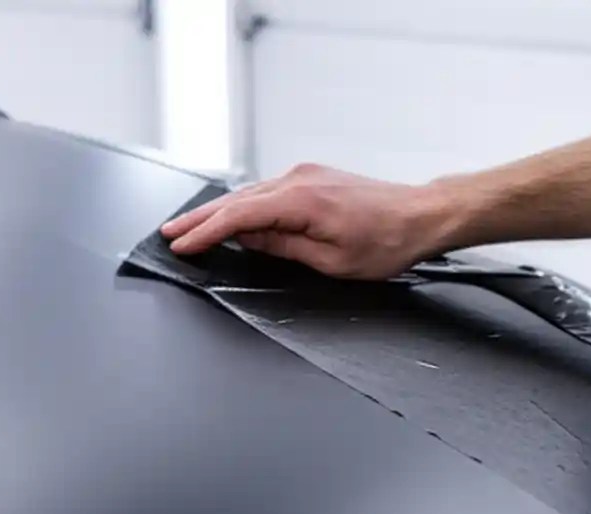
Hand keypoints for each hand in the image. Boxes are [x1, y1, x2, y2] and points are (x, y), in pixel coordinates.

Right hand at [161, 163, 460, 279]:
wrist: (421, 216)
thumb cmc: (388, 241)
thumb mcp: (333, 261)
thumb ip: (285, 248)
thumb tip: (250, 241)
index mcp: (301, 201)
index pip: (239, 215)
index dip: (206, 232)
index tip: (180, 244)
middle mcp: (299, 179)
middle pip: (237, 199)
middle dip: (200, 218)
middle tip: (168, 233)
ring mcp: (306, 175)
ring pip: (250, 193)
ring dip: (220, 211)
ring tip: (189, 227)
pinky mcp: (313, 178)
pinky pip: (268, 191)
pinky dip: (244, 205)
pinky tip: (231, 217)